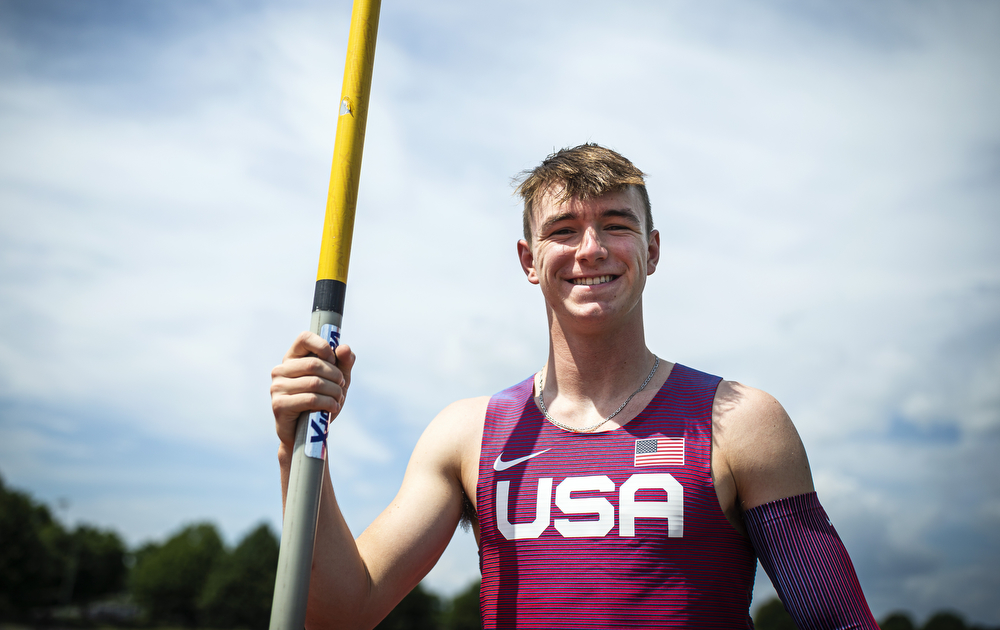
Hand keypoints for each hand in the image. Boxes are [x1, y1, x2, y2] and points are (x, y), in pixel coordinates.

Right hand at [270, 331, 355, 449]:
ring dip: (334, 392)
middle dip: (335, 376)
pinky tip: (332, 408)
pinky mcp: (279, 405)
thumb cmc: (322, 402)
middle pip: (314, 363)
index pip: (304, 338)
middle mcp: (280, 370)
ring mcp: (277, 387)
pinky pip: (310, 399)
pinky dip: (328, 403)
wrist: (308, 434)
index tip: (334, 360)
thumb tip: (343, 348)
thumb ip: (344, 362)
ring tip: (338, 400)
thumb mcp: (337, 380)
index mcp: (292, 359)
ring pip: (315, 382)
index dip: (323, 346)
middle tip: (341, 386)